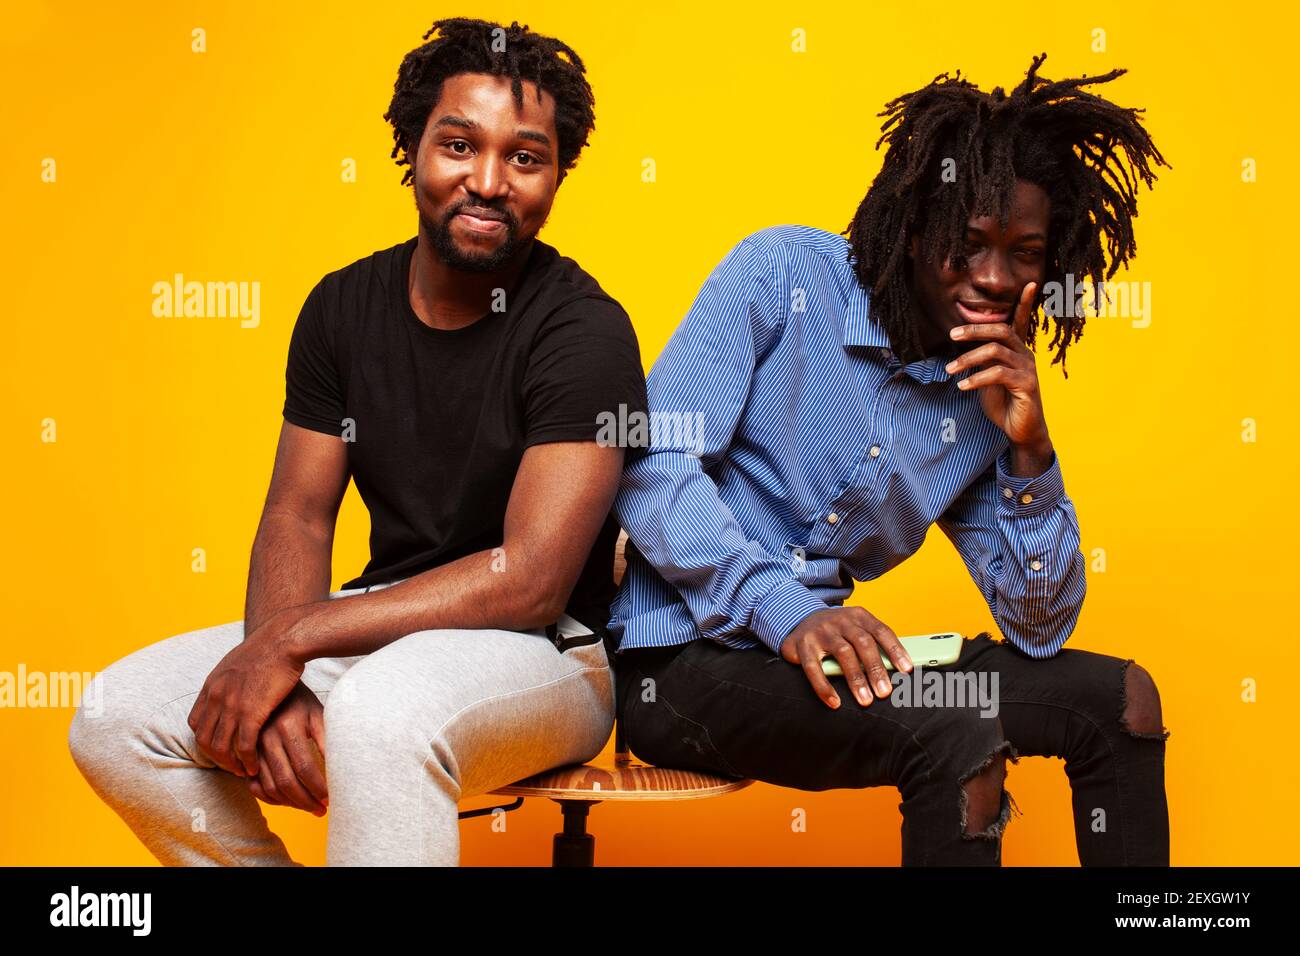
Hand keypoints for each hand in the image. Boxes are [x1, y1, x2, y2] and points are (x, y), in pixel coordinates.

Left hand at [187, 608, 306, 777]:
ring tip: (243, 771)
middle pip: (204, 740)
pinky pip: (244, 746)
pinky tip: (255, 766)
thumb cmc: (268, 647)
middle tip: (231, 767)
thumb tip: (235, 685)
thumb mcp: (237, 661)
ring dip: (231, 764)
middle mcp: (216, 698)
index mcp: (211, 685)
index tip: (220, 747)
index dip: (205, 739)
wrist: (282, 639)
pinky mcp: (252, 712)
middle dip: (216, 759)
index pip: (195, 722)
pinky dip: (247, 760)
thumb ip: (230, 678)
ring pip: (221, 747)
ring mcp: (232, 706)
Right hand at [246, 680, 328, 815]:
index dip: (318, 787)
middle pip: (285, 781)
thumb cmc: (298, 699)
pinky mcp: (245, 753)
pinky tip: (286, 800)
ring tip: (307, 808)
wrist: (266, 682)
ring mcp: (253, 747)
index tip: (330, 799)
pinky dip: (270, 797)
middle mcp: (267, 738)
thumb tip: (341, 766)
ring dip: (289, 803)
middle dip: (305, 801)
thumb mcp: (316, 712)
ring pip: (269, 786)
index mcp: (289, 727)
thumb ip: (326, 738)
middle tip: (320, 810)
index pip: (305, 767)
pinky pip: (254, 784)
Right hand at [779, 607, 912, 708]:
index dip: (895, 650)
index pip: (881, 631)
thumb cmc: (836, 631)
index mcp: (858, 616)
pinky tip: (834, 701)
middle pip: (863, 643)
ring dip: (856, 679)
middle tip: (885, 692)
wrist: (800, 620)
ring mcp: (821, 631)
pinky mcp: (803, 645)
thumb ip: (871, 643)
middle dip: (876, 669)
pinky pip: (814, 668)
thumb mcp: (854, 628)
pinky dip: (824, 686)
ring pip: (843, 653)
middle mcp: (840, 620)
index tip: (906, 670)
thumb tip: (897, 670)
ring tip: (865, 700)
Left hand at [946, 281, 1051, 450]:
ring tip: (949, 370)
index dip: (1024, 302)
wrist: (1020, 429)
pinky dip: (976, 378)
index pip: (1020, 321)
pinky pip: (998, 374)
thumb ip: (981, 360)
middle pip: (1001, 331)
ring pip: (995, 351)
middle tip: (952, 335)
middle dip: (974, 330)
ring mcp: (1028, 369)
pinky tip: (963, 387)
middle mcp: (1026, 355)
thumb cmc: (1004, 402)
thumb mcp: (988, 377)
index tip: (1028, 282)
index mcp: (1018, 350)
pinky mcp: (1026, 385)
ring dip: (968, 359)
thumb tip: (961, 347)